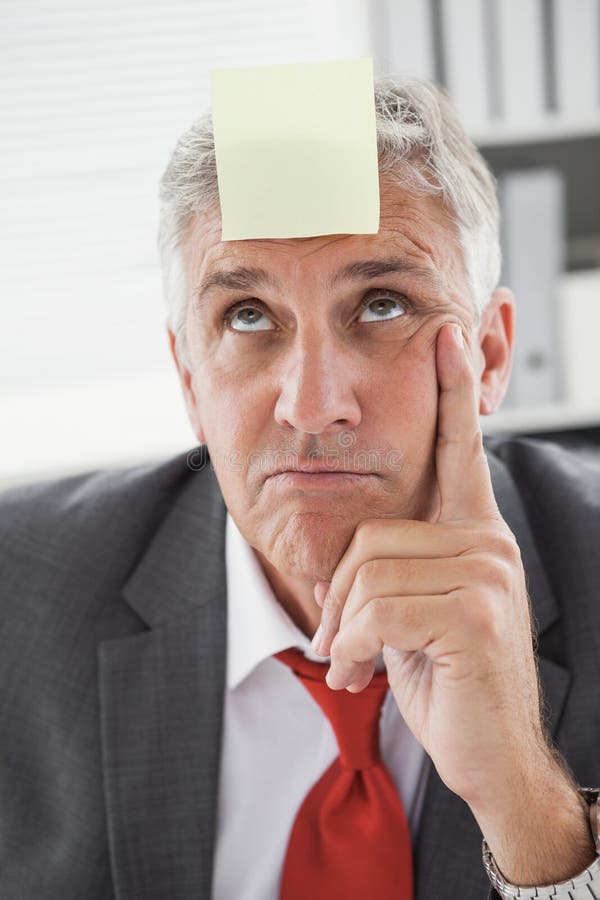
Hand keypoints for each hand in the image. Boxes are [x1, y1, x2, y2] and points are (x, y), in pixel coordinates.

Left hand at [313, 321, 550, 810]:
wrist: (487, 751)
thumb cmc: (444, 674)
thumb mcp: (408, 614)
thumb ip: (389, 572)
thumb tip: (342, 570)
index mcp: (473, 532)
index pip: (461, 451)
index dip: (453, 392)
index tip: (448, 335)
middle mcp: (488, 542)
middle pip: (374, 536)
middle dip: (342, 600)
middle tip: (336, 643)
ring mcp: (487, 575)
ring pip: (370, 576)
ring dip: (344, 632)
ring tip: (352, 663)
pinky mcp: (475, 614)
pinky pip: (378, 613)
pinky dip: (353, 651)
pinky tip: (361, 677)